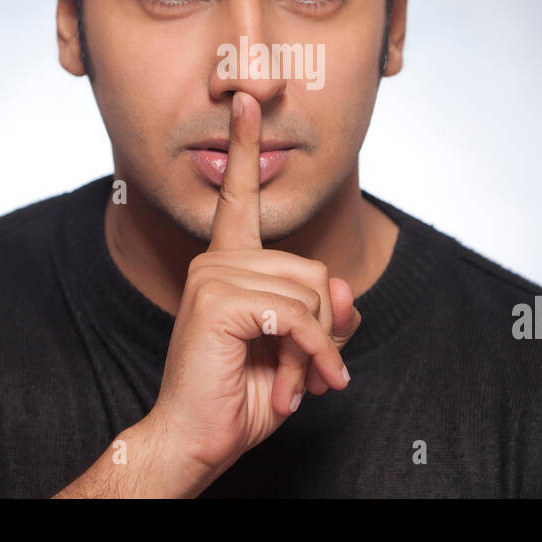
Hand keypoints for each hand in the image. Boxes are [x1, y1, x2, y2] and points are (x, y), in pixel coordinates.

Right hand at [149, 90, 361, 479]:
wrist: (198, 441)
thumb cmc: (241, 397)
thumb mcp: (300, 352)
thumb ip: (325, 315)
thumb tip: (343, 286)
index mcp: (228, 264)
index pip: (240, 197)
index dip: (246, 146)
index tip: (248, 99)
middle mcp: (216, 261)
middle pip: (313, 271)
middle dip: (322, 331)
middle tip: (304, 375)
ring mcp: (212, 276)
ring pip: (310, 293)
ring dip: (314, 351)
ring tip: (290, 384)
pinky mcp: (217, 300)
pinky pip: (296, 316)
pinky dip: (309, 357)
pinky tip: (292, 387)